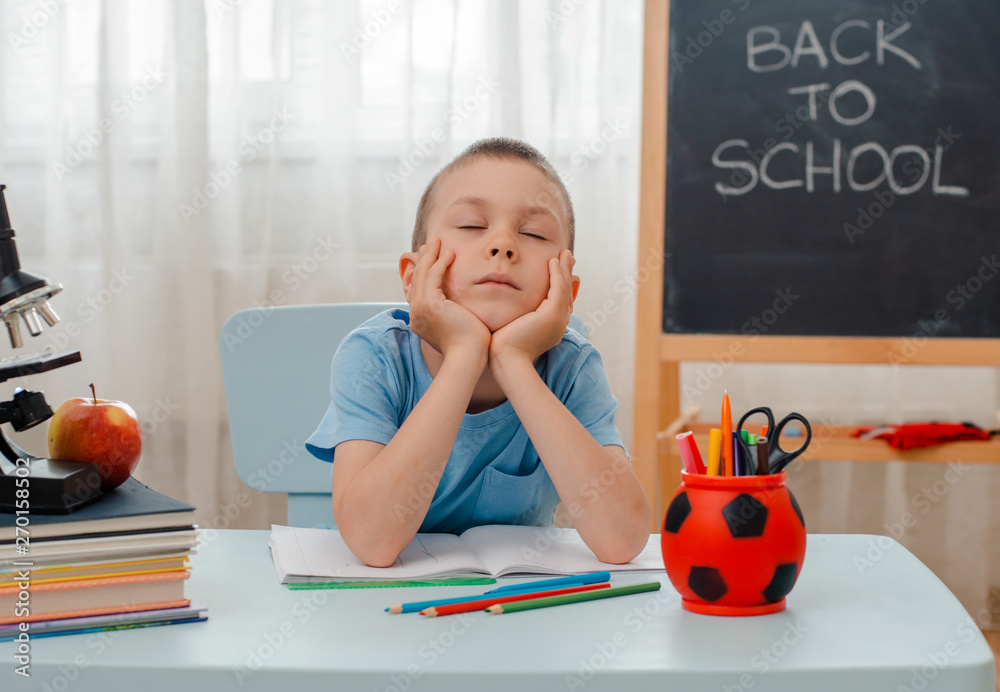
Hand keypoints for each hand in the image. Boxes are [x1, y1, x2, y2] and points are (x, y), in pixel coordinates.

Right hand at [404, 238, 490, 360]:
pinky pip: (433, 277)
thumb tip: (461, 310)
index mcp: (420, 320)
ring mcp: (420, 309)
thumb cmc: (470, 346)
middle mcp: (415, 314)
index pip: (417, 290)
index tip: (431, 258)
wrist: (469, 357)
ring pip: (423, 275)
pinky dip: (440, 263)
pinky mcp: (430, 304)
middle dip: (424, 260)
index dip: (423, 272)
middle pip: (417, 279)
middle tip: (430, 245)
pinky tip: (449, 254)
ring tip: (438, 242)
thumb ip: (454, 316)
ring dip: (431, 256)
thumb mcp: (457, 327)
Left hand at [489, 250, 576, 372]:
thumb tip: (506, 313)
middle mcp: (558, 324)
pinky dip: (557, 273)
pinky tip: (553, 261)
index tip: (557, 271)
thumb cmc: (501, 349)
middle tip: (568, 258)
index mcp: (550, 328)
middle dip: (567, 274)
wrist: (506, 361)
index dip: (560, 285)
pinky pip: (558, 288)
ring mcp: (558, 319)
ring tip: (564, 254)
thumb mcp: (510, 329)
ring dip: (564, 269)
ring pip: (564, 288)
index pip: (558, 302)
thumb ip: (513, 319)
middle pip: (566, 293)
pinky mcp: (552, 314)